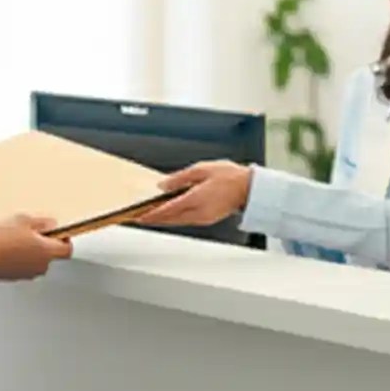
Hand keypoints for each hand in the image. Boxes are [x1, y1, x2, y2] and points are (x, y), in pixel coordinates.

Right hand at [0, 214, 72, 280]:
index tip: (57, 232)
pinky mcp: (16, 277)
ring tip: (15, 238)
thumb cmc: (0, 239)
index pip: (68, 250)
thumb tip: (52, 225)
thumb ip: (43, 222)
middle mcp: (41, 266)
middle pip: (52, 254)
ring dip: (31, 250)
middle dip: (45, 242)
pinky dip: (20, 257)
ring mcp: (28, 274)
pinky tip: (7, 247)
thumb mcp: (23, 220)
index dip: (64, 239)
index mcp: (47, 252)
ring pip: (37, 260)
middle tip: (31, 231)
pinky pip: (25, 265)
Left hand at [135, 161, 252, 226]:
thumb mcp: (201, 169)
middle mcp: (198, 212)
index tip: (140, 216)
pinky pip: (186, 220)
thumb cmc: (230, 177)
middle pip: (170, 219)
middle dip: (154, 219)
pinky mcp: (207, 219)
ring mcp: (203, 218)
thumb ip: (180, 178)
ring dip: (164, 219)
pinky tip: (170, 214)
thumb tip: (163, 185)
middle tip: (140, 217)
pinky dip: (175, 218)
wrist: (249, 189)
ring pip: (177, 221)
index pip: (167, 209)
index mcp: (195, 199)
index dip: (152, 214)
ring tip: (151, 216)